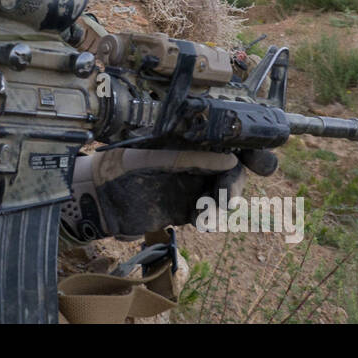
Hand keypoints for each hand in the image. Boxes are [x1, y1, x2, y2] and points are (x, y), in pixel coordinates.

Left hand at [62, 148, 277, 239]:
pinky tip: (201, 221)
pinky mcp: (187, 207)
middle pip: (235, 165)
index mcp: (187, 138)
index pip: (227, 136)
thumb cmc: (116, 168)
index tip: (260, 160)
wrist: (97, 202)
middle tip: (229, 194)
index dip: (250, 144)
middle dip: (240, 178)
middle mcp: (195, 158)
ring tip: (210, 212)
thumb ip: (188, 158)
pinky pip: (211, 212)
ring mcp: (192, 182)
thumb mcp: (150, 157)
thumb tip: (230, 157)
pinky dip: (212, 217)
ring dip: (226, 201)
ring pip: (226, 190)